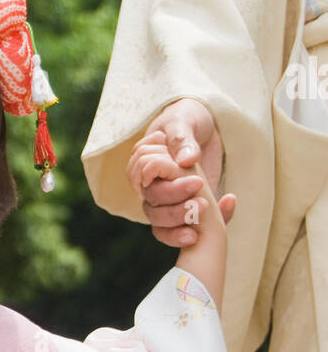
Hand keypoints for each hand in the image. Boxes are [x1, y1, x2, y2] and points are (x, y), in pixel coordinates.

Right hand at [137, 99, 223, 246]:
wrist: (206, 128)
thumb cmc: (187, 119)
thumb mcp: (184, 121)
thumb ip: (182, 138)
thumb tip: (185, 161)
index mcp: (141, 164)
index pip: (138, 180)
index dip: (159, 183)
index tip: (191, 180)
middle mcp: (150, 186)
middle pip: (151, 205)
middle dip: (174, 206)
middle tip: (202, 200)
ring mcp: (167, 201)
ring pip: (160, 223)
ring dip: (180, 221)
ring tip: (205, 212)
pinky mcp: (185, 210)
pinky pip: (179, 230)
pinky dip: (193, 231)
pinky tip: (214, 220)